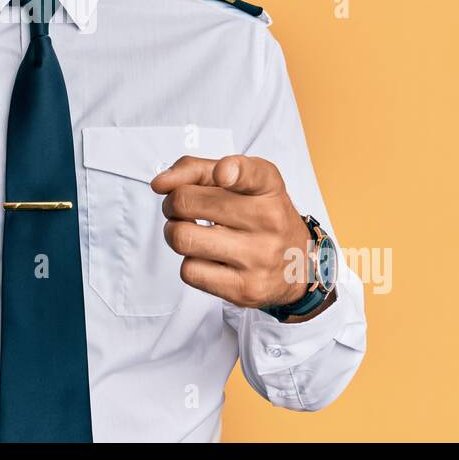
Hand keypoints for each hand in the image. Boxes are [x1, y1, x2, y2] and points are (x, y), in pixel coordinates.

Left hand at [150, 154, 315, 311]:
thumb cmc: (261, 216)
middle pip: (186, 202)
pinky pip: (189, 272)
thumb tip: (160, 184)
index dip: (230, 171)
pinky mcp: (245, 289)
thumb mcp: (241, 182)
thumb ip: (197, 170)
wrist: (298, 265)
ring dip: (174, 233)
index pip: (250, 173)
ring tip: (190, 231)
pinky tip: (208, 258)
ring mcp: (259, 257)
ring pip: (182, 238)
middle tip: (183, 208)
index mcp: (268, 186)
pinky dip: (190, 263)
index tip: (222, 174)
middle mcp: (269, 219)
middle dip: (173, 203)